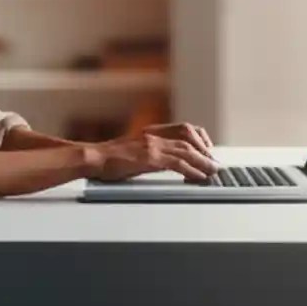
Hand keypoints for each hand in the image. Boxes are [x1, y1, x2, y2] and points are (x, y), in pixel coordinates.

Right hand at [91, 122, 217, 181]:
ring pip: (186, 150)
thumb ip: (152, 152)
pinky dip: (191, 170)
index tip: (208, 149)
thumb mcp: (134, 150)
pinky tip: (198, 177)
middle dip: (205, 149)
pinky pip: (177, 163)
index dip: (200, 138)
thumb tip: (168, 162)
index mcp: (151, 132)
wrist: (92, 158)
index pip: (184, 128)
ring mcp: (151, 145)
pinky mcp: (148, 158)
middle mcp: (154, 135)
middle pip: (189, 136)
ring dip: (203, 161)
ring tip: (212, 171)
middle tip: (214, 164)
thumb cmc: (109, 158)